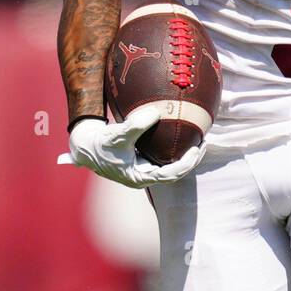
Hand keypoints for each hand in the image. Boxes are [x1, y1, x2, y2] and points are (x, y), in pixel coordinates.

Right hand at [58, 106, 203, 187]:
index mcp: (140, 177)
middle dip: (191, 160)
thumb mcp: (117, 134)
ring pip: (171, 165)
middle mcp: (144, 175)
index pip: (170, 175)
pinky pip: (163, 157)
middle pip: (175, 172)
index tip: (197, 150)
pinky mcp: (143, 160)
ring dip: (185, 155)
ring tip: (199, 139)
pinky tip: (182, 135)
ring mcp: (144, 168)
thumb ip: (136, 125)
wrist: (86, 145)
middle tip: (204, 143)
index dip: (186, 164)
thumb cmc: (100, 143)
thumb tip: (157, 113)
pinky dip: (174, 149)